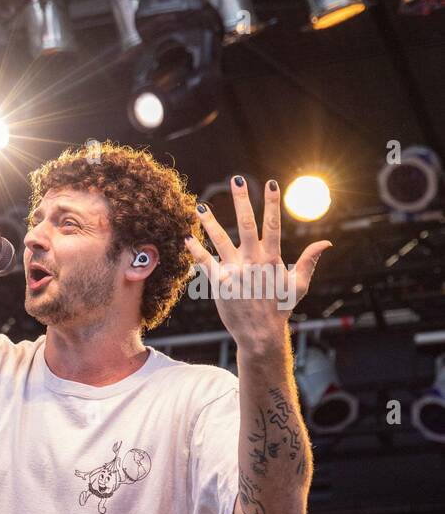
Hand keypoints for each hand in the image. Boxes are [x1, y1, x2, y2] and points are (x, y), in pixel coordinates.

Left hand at [185, 176, 331, 355]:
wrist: (260, 334)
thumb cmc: (280, 308)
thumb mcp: (299, 285)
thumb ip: (309, 261)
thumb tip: (326, 242)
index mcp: (272, 259)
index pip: (274, 225)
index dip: (273, 203)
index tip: (271, 183)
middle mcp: (253, 261)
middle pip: (246, 224)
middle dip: (242, 200)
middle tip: (236, 180)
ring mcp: (235, 272)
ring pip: (220, 240)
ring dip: (209, 222)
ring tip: (199, 206)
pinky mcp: (219, 284)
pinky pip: (205, 263)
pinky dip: (196, 251)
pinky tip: (187, 238)